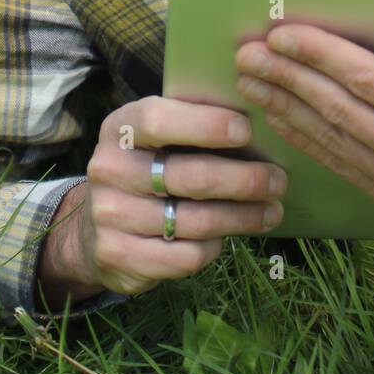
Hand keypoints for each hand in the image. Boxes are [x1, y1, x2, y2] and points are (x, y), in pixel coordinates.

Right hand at [36, 98, 287, 307]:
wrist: (95, 226)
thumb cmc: (147, 167)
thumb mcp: (158, 136)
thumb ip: (193, 123)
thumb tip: (260, 117)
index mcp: (120, 128)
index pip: (159, 120)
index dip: (206, 125)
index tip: (246, 131)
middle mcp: (109, 169)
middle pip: (191, 176)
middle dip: (245, 179)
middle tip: (278, 180)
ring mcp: (110, 215)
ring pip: (196, 221)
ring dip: (243, 216)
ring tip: (272, 210)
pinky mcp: (119, 256)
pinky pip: (186, 255)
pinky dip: (215, 246)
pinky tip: (227, 236)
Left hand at [234, 0, 373, 233]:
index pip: (369, 82)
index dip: (322, 57)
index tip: (284, 34)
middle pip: (337, 111)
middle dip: (287, 79)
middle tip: (248, 51)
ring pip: (331, 141)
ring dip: (285, 108)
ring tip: (249, 79)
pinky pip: (340, 165)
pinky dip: (305, 138)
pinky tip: (279, 116)